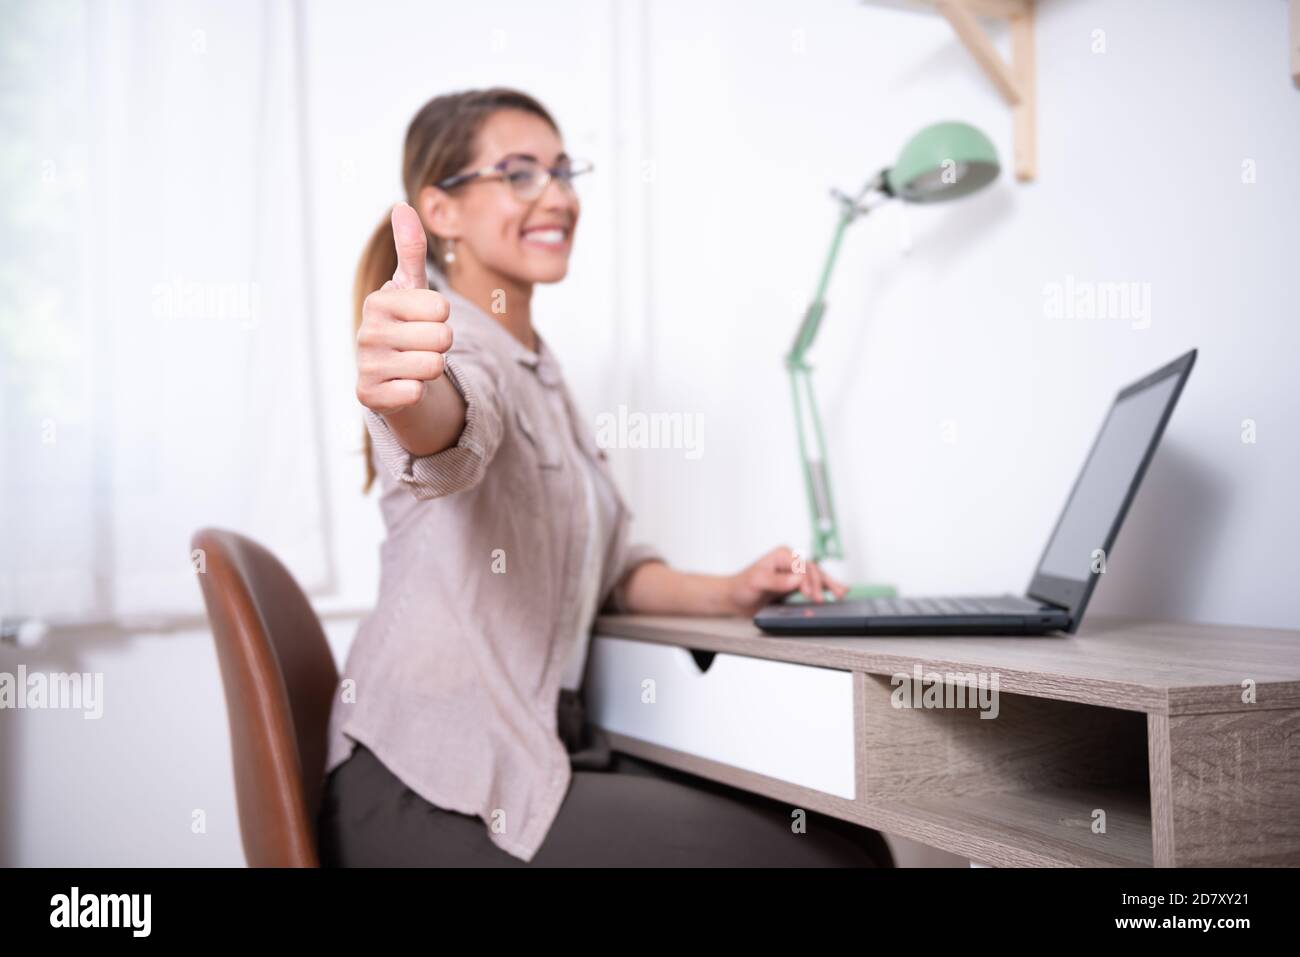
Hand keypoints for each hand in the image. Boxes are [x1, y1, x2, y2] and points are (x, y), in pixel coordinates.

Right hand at [355, 203, 452, 416]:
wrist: (390, 375)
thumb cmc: (406, 325)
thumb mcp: (410, 287)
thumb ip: (411, 249)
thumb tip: (402, 205)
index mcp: (379, 301)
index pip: (442, 308)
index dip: (442, 318)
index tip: (423, 322)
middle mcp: (367, 331)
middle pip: (442, 337)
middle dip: (440, 345)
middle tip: (420, 346)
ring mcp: (366, 364)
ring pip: (433, 366)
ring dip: (432, 369)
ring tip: (414, 364)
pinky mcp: (369, 396)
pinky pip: (416, 392)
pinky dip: (417, 392)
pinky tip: (402, 385)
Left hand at [722, 546, 846, 616]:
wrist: (736, 598)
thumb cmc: (743, 586)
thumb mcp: (757, 581)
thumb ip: (776, 581)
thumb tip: (797, 580)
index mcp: (782, 555)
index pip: (802, 567)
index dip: (808, 582)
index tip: (810, 596)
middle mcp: (791, 561)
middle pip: (813, 570)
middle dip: (821, 584)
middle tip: (826, 599)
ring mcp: (795, 573)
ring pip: (817, 576)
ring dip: (829, 584)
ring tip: (842, 593)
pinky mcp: (796, 585)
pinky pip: (814, 585)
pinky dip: (825, 588)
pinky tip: (837, 592)